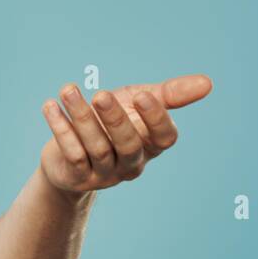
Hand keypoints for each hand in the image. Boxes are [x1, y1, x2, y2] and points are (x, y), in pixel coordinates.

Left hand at [40, 74, 212, 193]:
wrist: (68, 155)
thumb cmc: (109, 121)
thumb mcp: (136, 102)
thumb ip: (168, 94)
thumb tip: (208, 82)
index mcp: (151, 145)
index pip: (164, 138)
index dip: (156, 119)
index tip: (143, 95)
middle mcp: (132, 162)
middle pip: (129, 145)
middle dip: (116, 119)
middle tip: (101, 94)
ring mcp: (104, 172)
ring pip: (97, 147)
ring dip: (82, 117)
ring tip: (68, 90)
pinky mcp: (77, 176)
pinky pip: (71, 153)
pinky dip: (60, 129)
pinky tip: (50, 106)